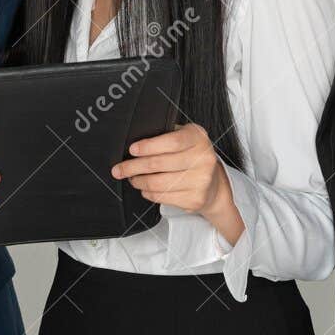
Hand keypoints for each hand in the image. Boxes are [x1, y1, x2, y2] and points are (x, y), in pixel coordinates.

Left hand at [111, 123, 244, 244]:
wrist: (214, 184)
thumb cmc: (192, 156)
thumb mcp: (185, 137)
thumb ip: (165, 135)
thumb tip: (135, 141)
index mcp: (198, 138)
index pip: (172, 141)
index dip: (149, 146)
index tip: (132, 150)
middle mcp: (203, 158)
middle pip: (159, 164)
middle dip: (133, 167)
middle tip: (119, 169)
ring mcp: (201, 181)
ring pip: (158, 183)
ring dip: (139, 181)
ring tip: (132, 178)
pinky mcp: (195, 199)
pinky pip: (163, 197)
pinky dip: (148, 193)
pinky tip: (145, 188)